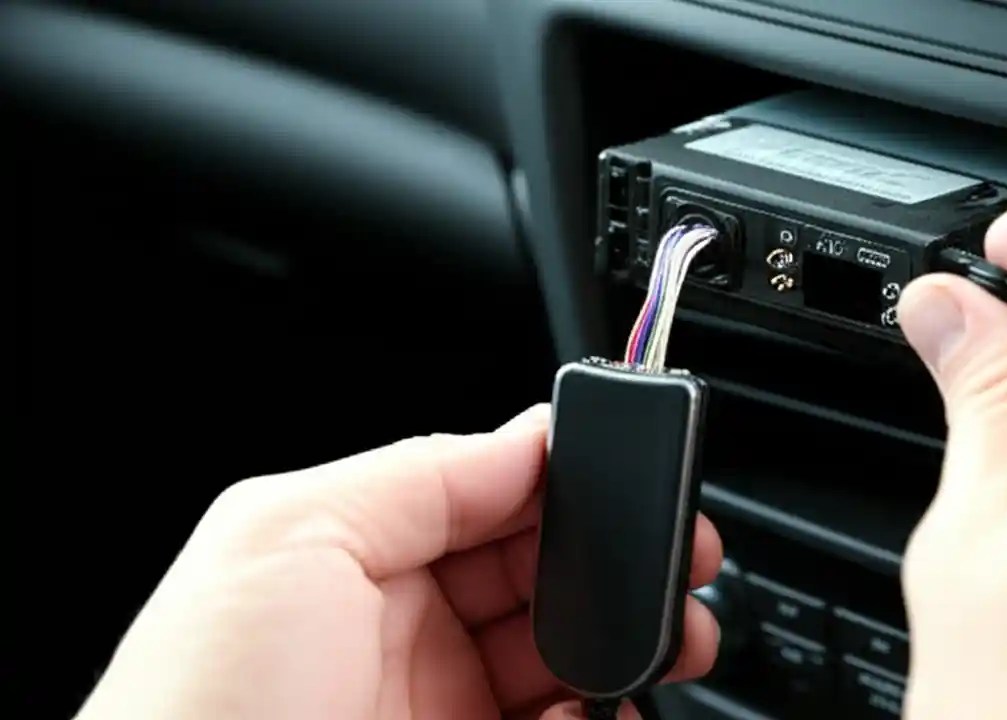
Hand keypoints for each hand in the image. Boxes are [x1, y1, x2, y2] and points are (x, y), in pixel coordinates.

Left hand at [77, 405, 721, 719]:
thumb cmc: (196, 705)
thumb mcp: (285, 536)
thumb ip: (418, 475)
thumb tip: (530, 439)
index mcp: (364, 557)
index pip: (493, 495)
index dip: (568, 482)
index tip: (635, 479)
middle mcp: (410, 633)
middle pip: (547, 575)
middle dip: (619, 562)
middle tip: (676, 559)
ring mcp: (447, 709)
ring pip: (572, 659)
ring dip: (629, 642)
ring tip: (663, 638)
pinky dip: (606, 718)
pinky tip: (609, 710)